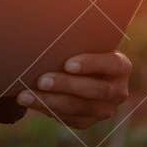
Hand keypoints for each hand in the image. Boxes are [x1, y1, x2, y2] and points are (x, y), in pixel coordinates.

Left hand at [16, 51, 132, 128]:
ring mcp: (104, 109)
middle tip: (42, 80)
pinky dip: (47, 110)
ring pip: (78, 108)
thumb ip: (77, 40)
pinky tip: (30, 102)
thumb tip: (50, 25)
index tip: (68, 63)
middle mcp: (118, 91)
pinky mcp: (88, 122)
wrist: (82, 72)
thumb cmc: (81, 49)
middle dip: (66, 85)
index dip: (91, 64)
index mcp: (121, 66)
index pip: (111, 64)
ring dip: (50, 101)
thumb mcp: (86, 43)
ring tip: (25, 96)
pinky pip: (68, 118)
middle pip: (95, 90)